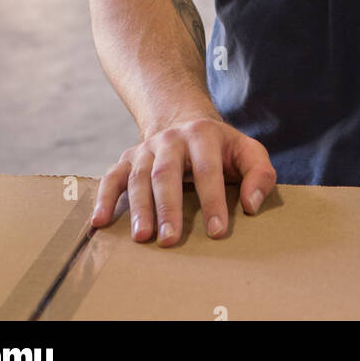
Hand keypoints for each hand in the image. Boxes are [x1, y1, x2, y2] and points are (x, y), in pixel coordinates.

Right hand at [90, 116, 276, 244]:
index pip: (208, 169)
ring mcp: (146, 149)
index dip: (213, 200)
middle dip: (168, 207)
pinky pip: (111, 177)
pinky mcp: (127, 159)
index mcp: (203, 134)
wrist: (184, 121)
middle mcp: (171, 139)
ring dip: (139, 208)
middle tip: (171, 239)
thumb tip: (250, 206)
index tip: (217, 231)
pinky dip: (103, 198)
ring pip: (139, 177)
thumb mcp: (248, 152)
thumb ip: (260, 174)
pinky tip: (99, 222)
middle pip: (167, 172)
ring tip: (142, 238)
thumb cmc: (221, 148)